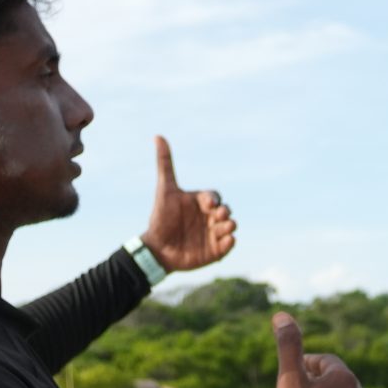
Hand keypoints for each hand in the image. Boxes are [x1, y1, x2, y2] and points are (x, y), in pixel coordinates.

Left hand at [141, 135, 236, 271]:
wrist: (156, 247)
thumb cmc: (161, 217)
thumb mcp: (165, 189)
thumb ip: (165, 164)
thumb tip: (158, 136)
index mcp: (201, 203)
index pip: (214, 197)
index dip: (213, 198)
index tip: (207, 203)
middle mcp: (209, 217)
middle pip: (225, 211)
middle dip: (225, 211)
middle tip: (218, 215)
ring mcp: (213, 234)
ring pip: (229, 227)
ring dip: (230, 225)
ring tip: (226, 226)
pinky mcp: (215, 251)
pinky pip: (227, 246)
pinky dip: (230, 242)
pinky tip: (228, 240)